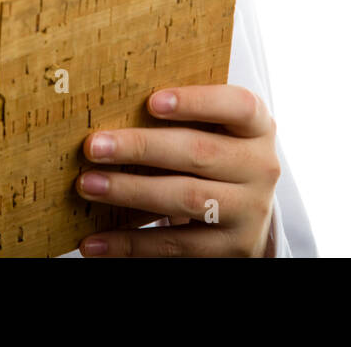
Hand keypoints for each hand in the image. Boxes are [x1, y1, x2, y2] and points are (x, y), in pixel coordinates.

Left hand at [75, 84, 280, 256]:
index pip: (237, 106)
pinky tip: (95, 240)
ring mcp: (249, 210)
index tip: (151, 102)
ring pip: (185, 198)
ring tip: (88, 185)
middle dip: (141, 147)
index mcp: (257, 126)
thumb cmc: (215, 153)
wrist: (246, 212)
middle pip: (199, 152)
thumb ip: (183, 116)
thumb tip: (113, 105)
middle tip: (94, 146)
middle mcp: (261, 167)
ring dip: (130, 191)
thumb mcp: (214, 129)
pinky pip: (175, 246)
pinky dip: (131, 243)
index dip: (196, 102)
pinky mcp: (231, 248)